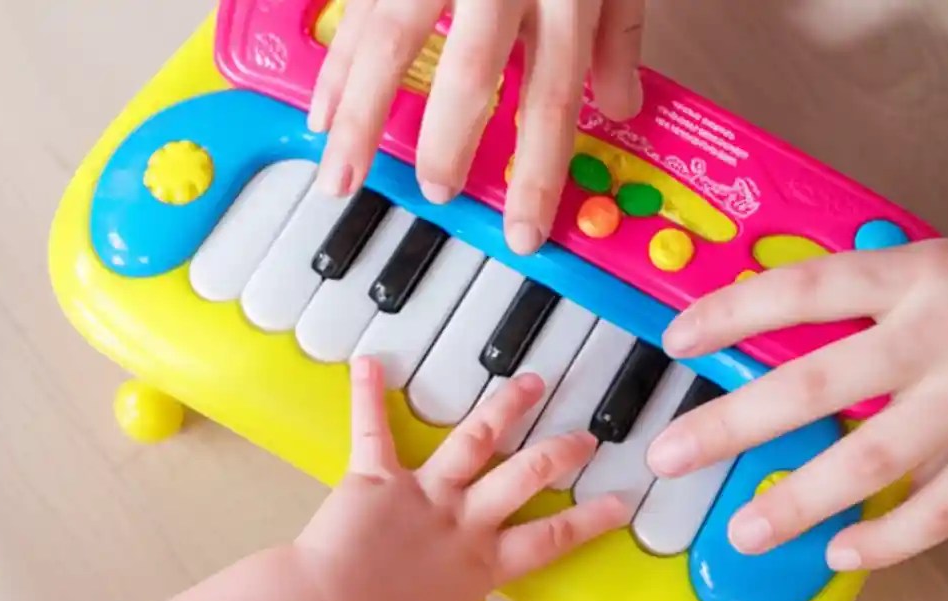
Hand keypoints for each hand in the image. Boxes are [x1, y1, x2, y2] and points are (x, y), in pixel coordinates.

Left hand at [296, 357, 627, 600]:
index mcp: (483, 562)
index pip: (551, 538)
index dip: (590, 519)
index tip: (619, 502)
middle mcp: (461, 519)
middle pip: (525, 476)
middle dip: (560, 452)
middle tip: (585, 435)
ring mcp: (422, 492)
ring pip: (474, 440)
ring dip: (504, 407)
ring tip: (528, 382)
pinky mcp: (377, 477)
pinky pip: (373, 429)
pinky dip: (369, 394)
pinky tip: (370, 363)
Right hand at [308, 0, 647, 254]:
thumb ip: (617, 33)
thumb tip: (623, 105)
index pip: (552, 100)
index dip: (535, 175)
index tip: (523, 232)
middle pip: (470, 77)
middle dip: (448, 147)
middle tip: (436, 194)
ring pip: (391, 46)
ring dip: (363, 119)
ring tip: (342, 176)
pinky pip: (357, 13)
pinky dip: (336, 65)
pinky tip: (324, 110)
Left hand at [648, 236, 947, 570]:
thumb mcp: (940, 269)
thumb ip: (868, 304)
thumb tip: (769, 345)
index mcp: (920, 272)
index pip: (804, 289)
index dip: (732, 313)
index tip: (676, 341)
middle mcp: (946, 331)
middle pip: (816, 385)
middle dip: (731, 424)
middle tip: (670, 455)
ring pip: (875, 458)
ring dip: (800, 499)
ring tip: (745, 529)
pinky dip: (892, 538)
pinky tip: (842, 553)